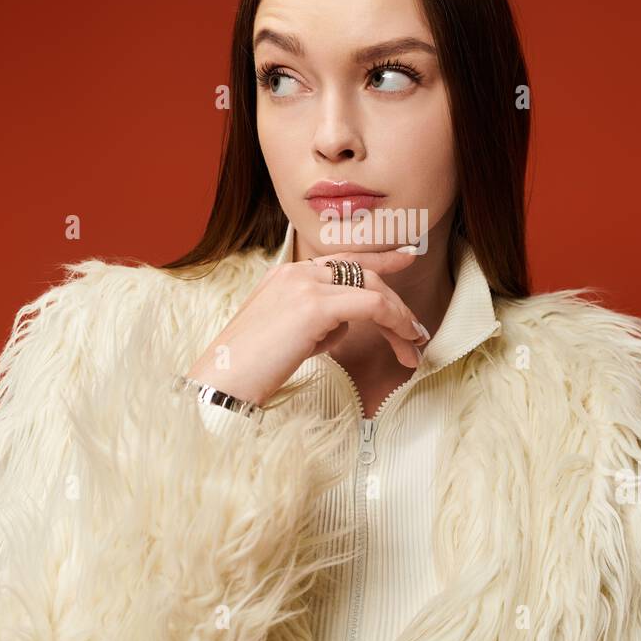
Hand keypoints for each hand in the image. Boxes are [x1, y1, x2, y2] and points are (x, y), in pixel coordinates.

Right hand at [184, 246, 428, 406]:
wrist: (223, 380)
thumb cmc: (250, 368)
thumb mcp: (286, 334)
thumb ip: (314, 321)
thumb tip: (342, 325)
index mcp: (286, 274)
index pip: (342, 260)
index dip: (379, 259)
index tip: (406, 259)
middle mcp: (297, 272)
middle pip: (363, 275)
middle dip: (395, 303)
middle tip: (417, 331)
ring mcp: (305, 285)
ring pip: (372, 289)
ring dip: (399, 318)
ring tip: (413, 345)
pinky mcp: (315, 306)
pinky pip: (371, 306)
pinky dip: (394, 321)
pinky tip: (404, 340)